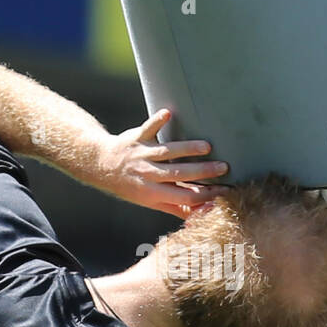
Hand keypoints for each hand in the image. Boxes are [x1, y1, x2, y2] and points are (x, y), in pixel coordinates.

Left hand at [100, 109, 229, 217]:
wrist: (101, 165)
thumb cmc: (132, 185)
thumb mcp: (151, 201)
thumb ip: (176, 206)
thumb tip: (203, 212)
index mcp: (153, 193)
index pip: (184, 195)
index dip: (205, 194)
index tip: (225, 189)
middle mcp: (147, 174)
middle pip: (179, 173)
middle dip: (203, 171)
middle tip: (224, 167)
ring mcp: (142, 154)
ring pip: (168, 151)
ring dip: (188, 148)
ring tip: (207, 147)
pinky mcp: (137, 137)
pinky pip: (148, 128)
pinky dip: (158, 121)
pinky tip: (169, 114)